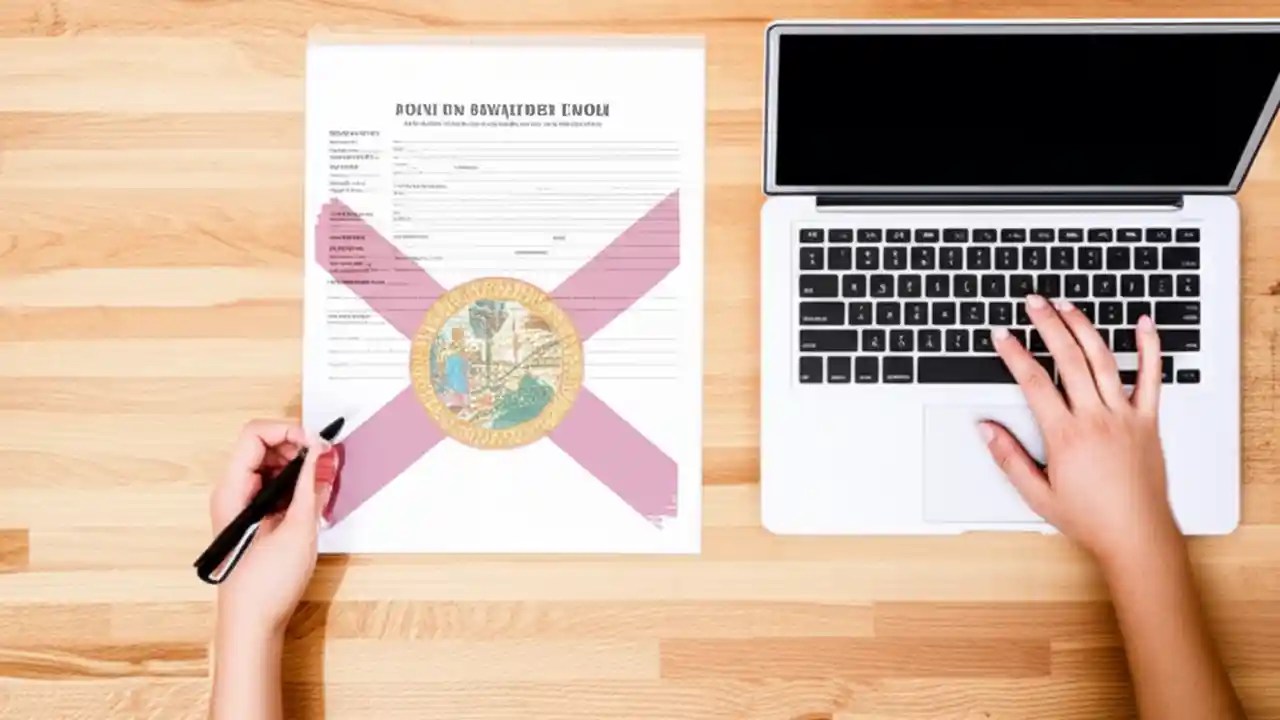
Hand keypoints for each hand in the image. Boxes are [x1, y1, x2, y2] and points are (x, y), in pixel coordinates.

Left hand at [209, 420, 338, 639]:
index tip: (317, 444)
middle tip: (327, 462)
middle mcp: (233, 492)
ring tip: (325, 484)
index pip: (255, 435)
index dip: (289, 431)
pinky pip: (277, 487)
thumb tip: (322, 452)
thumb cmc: (265, 585)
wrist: (252, 624)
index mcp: (232, 490)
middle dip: (299, 448)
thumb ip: (312, 485)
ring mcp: (243, 505)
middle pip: (264, 446)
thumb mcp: (298, 528)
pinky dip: (298, 487)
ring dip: (301, 468)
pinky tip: (316, 501)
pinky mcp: (256, 518)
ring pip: (273, 466)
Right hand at [982, 295, 1178, 567]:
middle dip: (1048, 325)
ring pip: (1103, 360)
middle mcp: (1096, 419)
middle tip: (1034, 302)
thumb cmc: (1090, 518)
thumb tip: (986, 428)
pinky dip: (1149, 348)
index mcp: (1066, 436)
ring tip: (1067, 306)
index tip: (1002, 335)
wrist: (1137, 534)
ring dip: (1084, 328)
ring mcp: (1125, 416)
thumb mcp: (1037, 493)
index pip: (1034, 382)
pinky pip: (1152, 378)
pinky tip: (1143, 324)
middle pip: (1069, 359)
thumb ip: (1008, 457)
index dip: (1015, 354)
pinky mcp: (1148, 421)